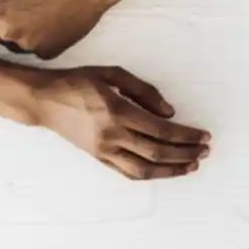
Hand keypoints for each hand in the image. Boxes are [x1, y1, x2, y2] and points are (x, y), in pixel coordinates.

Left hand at [0, 0, 118, 58]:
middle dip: (0, 26)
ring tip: (34, 20)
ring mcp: (29, 46)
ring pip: (14, 47)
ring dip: (18, 36)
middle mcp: (9, 33)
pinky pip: (34, 52)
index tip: (0, 6)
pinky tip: (48, 28)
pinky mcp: (48, 53)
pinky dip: (38, 42)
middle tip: (19, 12)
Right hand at [25, 66, 210, 179]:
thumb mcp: (112, 74)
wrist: (43, 100)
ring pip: (145, 169)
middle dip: (186, 153)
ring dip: (172, 170)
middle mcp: (112, 135)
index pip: (162, 131)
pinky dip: (151, 174)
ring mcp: (104, 150)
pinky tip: (166, 171)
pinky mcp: (99, 158)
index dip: (187, 136)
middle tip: (205, 151)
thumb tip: (171, 113)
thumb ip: (144, 91)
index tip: (204, 136)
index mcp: (118, 112)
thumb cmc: (78, 82)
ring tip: (192, 165)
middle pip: (158, 152)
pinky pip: (129, 172)